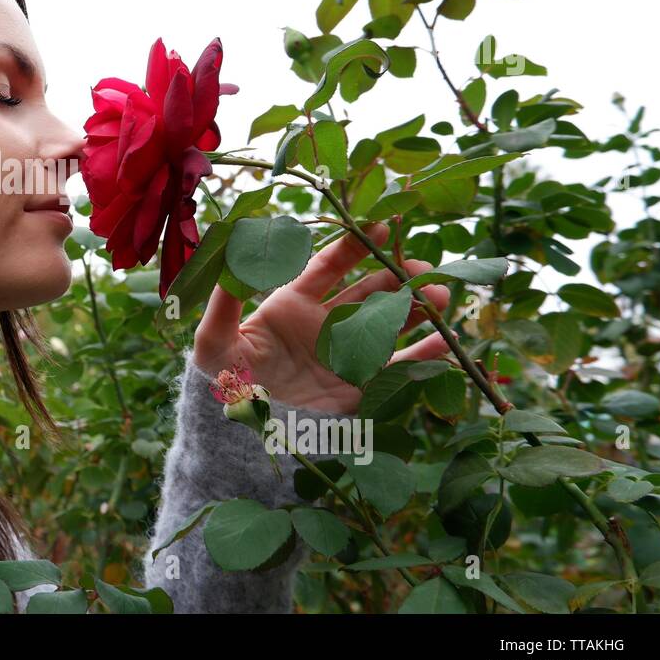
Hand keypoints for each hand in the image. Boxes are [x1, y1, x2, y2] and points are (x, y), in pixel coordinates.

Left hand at [191, 222, 453, 414]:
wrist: (241, 434)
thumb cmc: (222, 383)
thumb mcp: (215, 341)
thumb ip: (224, 302)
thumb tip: (233, 261)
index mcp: (292, 304)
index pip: (327, 266)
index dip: (352, 245)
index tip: (378, 225)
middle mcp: (323, 323)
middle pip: (368, 289)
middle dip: (396, 275)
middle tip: (421, 266)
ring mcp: (345, 352)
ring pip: (389, 322)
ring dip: (415, 307)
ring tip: (440, 296)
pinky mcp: (360, 387)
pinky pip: (399, 366)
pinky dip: (423, 353)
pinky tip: (444, 341)